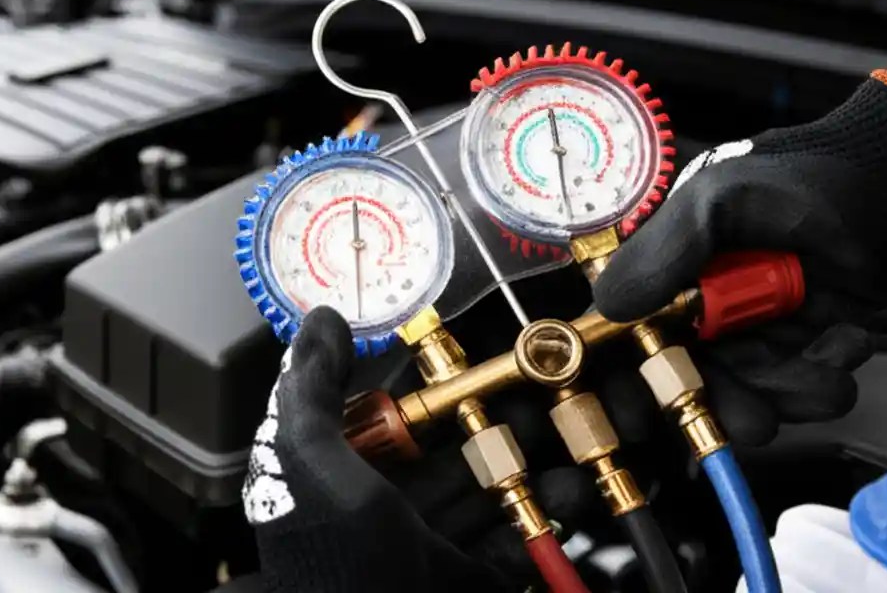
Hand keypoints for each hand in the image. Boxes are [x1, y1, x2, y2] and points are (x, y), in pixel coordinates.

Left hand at [243, 307, 592, 592]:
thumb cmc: (336, 559)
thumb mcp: (311, 457)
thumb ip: (312, 388)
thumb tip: (320, 320)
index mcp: (340, 479)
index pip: (387, 416)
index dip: (430, 384)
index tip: (473, 354)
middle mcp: (385, 511)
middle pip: (449, 446)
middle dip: (498, 413)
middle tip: (538, 381)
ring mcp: (431, 546)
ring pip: (488, 486)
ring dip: (531, 455)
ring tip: (569, 424)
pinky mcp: (470, 576)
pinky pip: (514, 535)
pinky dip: (547, 509)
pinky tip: (575, 484)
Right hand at [593, 74, 886, 444]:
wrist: (882, 183)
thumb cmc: (788, 181)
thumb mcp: (716, 201)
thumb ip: (664, 252)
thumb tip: (607, 306)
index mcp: (660, 282)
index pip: (622, 343)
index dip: (623, 386)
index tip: (638, 418)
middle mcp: (696, 319)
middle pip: (687, 388)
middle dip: (723, 409)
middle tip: (755, 421)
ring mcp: (749, 340)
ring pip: (751, 400)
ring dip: (790, 395)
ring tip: (829, 369)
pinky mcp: (799, 355)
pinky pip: (804, 393)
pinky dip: (828, 378)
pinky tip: (848, 338)